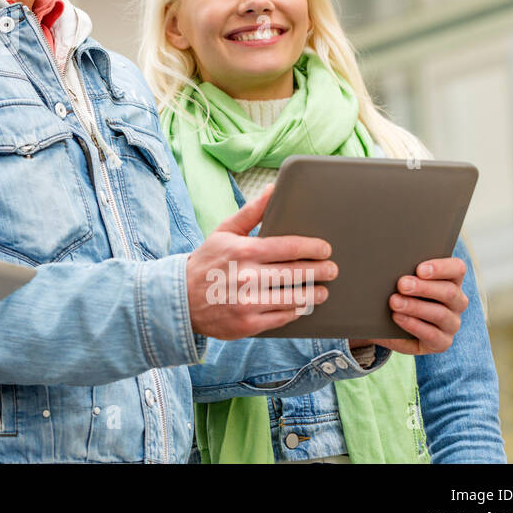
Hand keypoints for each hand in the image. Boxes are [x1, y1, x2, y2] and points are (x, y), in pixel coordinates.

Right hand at [186, 185, 336, 339]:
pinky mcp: (248, 324)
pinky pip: (282, 317)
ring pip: (294, 297)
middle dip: (320, 271)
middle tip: (332, 270)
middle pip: (297, 273)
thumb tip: (274, 188)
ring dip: (313, 293)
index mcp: (244, 251)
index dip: (313, 248)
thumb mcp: (225, 232)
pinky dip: (296, 310)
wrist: (180, 298)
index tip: (325, 249)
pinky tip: (301, 305)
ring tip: (321, 290)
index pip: (290, 247)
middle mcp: (248, 276)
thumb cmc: (207, 261)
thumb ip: (252, 211)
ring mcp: (248, 302)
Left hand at [357, 257, 467, 354]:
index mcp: (450, 280)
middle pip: (449, 292)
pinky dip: (413, 325)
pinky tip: (397, 317)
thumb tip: (389, 262)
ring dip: (415, 306)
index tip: (419, 269)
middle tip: (402, 284)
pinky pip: (433, 335)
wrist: (384, 323)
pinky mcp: (442, 342)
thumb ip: (402, 270)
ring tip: (394, 301)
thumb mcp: (398, 280)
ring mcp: (452, 323)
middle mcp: (456, 302)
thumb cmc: (396, 292)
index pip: (457, 269)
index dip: (441, 268)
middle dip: (424, 288)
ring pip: (441, 314)